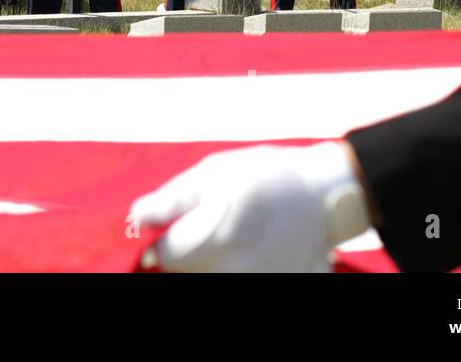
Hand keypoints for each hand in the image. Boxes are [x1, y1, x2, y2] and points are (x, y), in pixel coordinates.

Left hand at [130, 143, 368, 272]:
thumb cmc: (262, 176)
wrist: (323, 195)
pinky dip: (239, 266)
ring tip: (234, 237)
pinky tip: (250, 250)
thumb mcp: (211, 173)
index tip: (175, 226)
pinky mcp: (274, 286)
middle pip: (187, 271)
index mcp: (212, 234)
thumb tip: (137, 219)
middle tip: (213, 225)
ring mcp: (255, 282)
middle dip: (189, 251)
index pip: (164, 256)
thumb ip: (170, 201)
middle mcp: (232, 268)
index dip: (163, 239)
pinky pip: (237, 279)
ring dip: (212, 262)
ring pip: (210, 277)